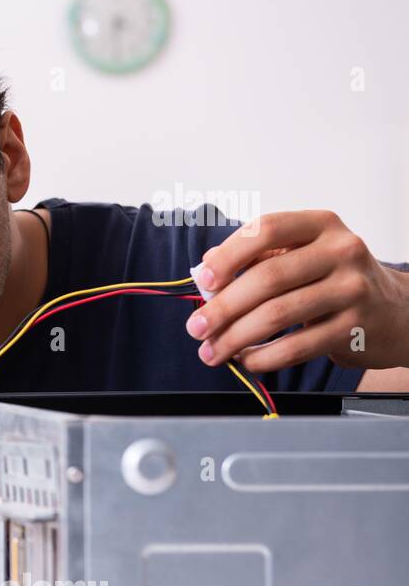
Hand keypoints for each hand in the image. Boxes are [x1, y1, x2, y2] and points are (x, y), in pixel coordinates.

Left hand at [185, 210, 408, 371]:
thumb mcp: (304, 256)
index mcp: (320, 225)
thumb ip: (258, 258)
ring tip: (212, 351)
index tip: (203, 280)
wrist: (395, 312)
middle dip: (223, 307)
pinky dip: (263, 358)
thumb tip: (206, 272)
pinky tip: (246, 360)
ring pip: (277, 315)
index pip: (267, 229)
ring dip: (235, 338)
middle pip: (267, 278)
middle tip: (196, 328)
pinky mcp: (355, 328)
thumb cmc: (333, 280)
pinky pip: (297, 346)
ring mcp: (352, 289)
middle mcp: (341, 251)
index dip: (229, 254)